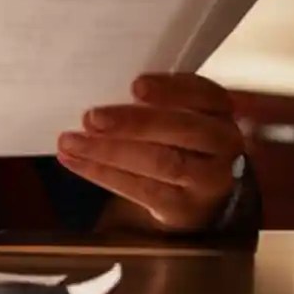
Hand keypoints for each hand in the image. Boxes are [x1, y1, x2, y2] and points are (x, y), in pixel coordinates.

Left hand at [57, 74, 244, 231]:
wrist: (195, 191)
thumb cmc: (173, 137)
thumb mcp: (173, 111)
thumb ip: (150, 100)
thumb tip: (97, 87)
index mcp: (219, 110)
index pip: (204, 94)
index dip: (171, 89)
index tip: (136, 86)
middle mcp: (223, 144)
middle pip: (184, 131)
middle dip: (135, 123)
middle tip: (91, 118)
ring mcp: (208, 180)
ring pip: (162, 163)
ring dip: (109, 151)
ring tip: (71, 141)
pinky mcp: (183, 207)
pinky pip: (142, 190)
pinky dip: (102, 173)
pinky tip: (74, 160)